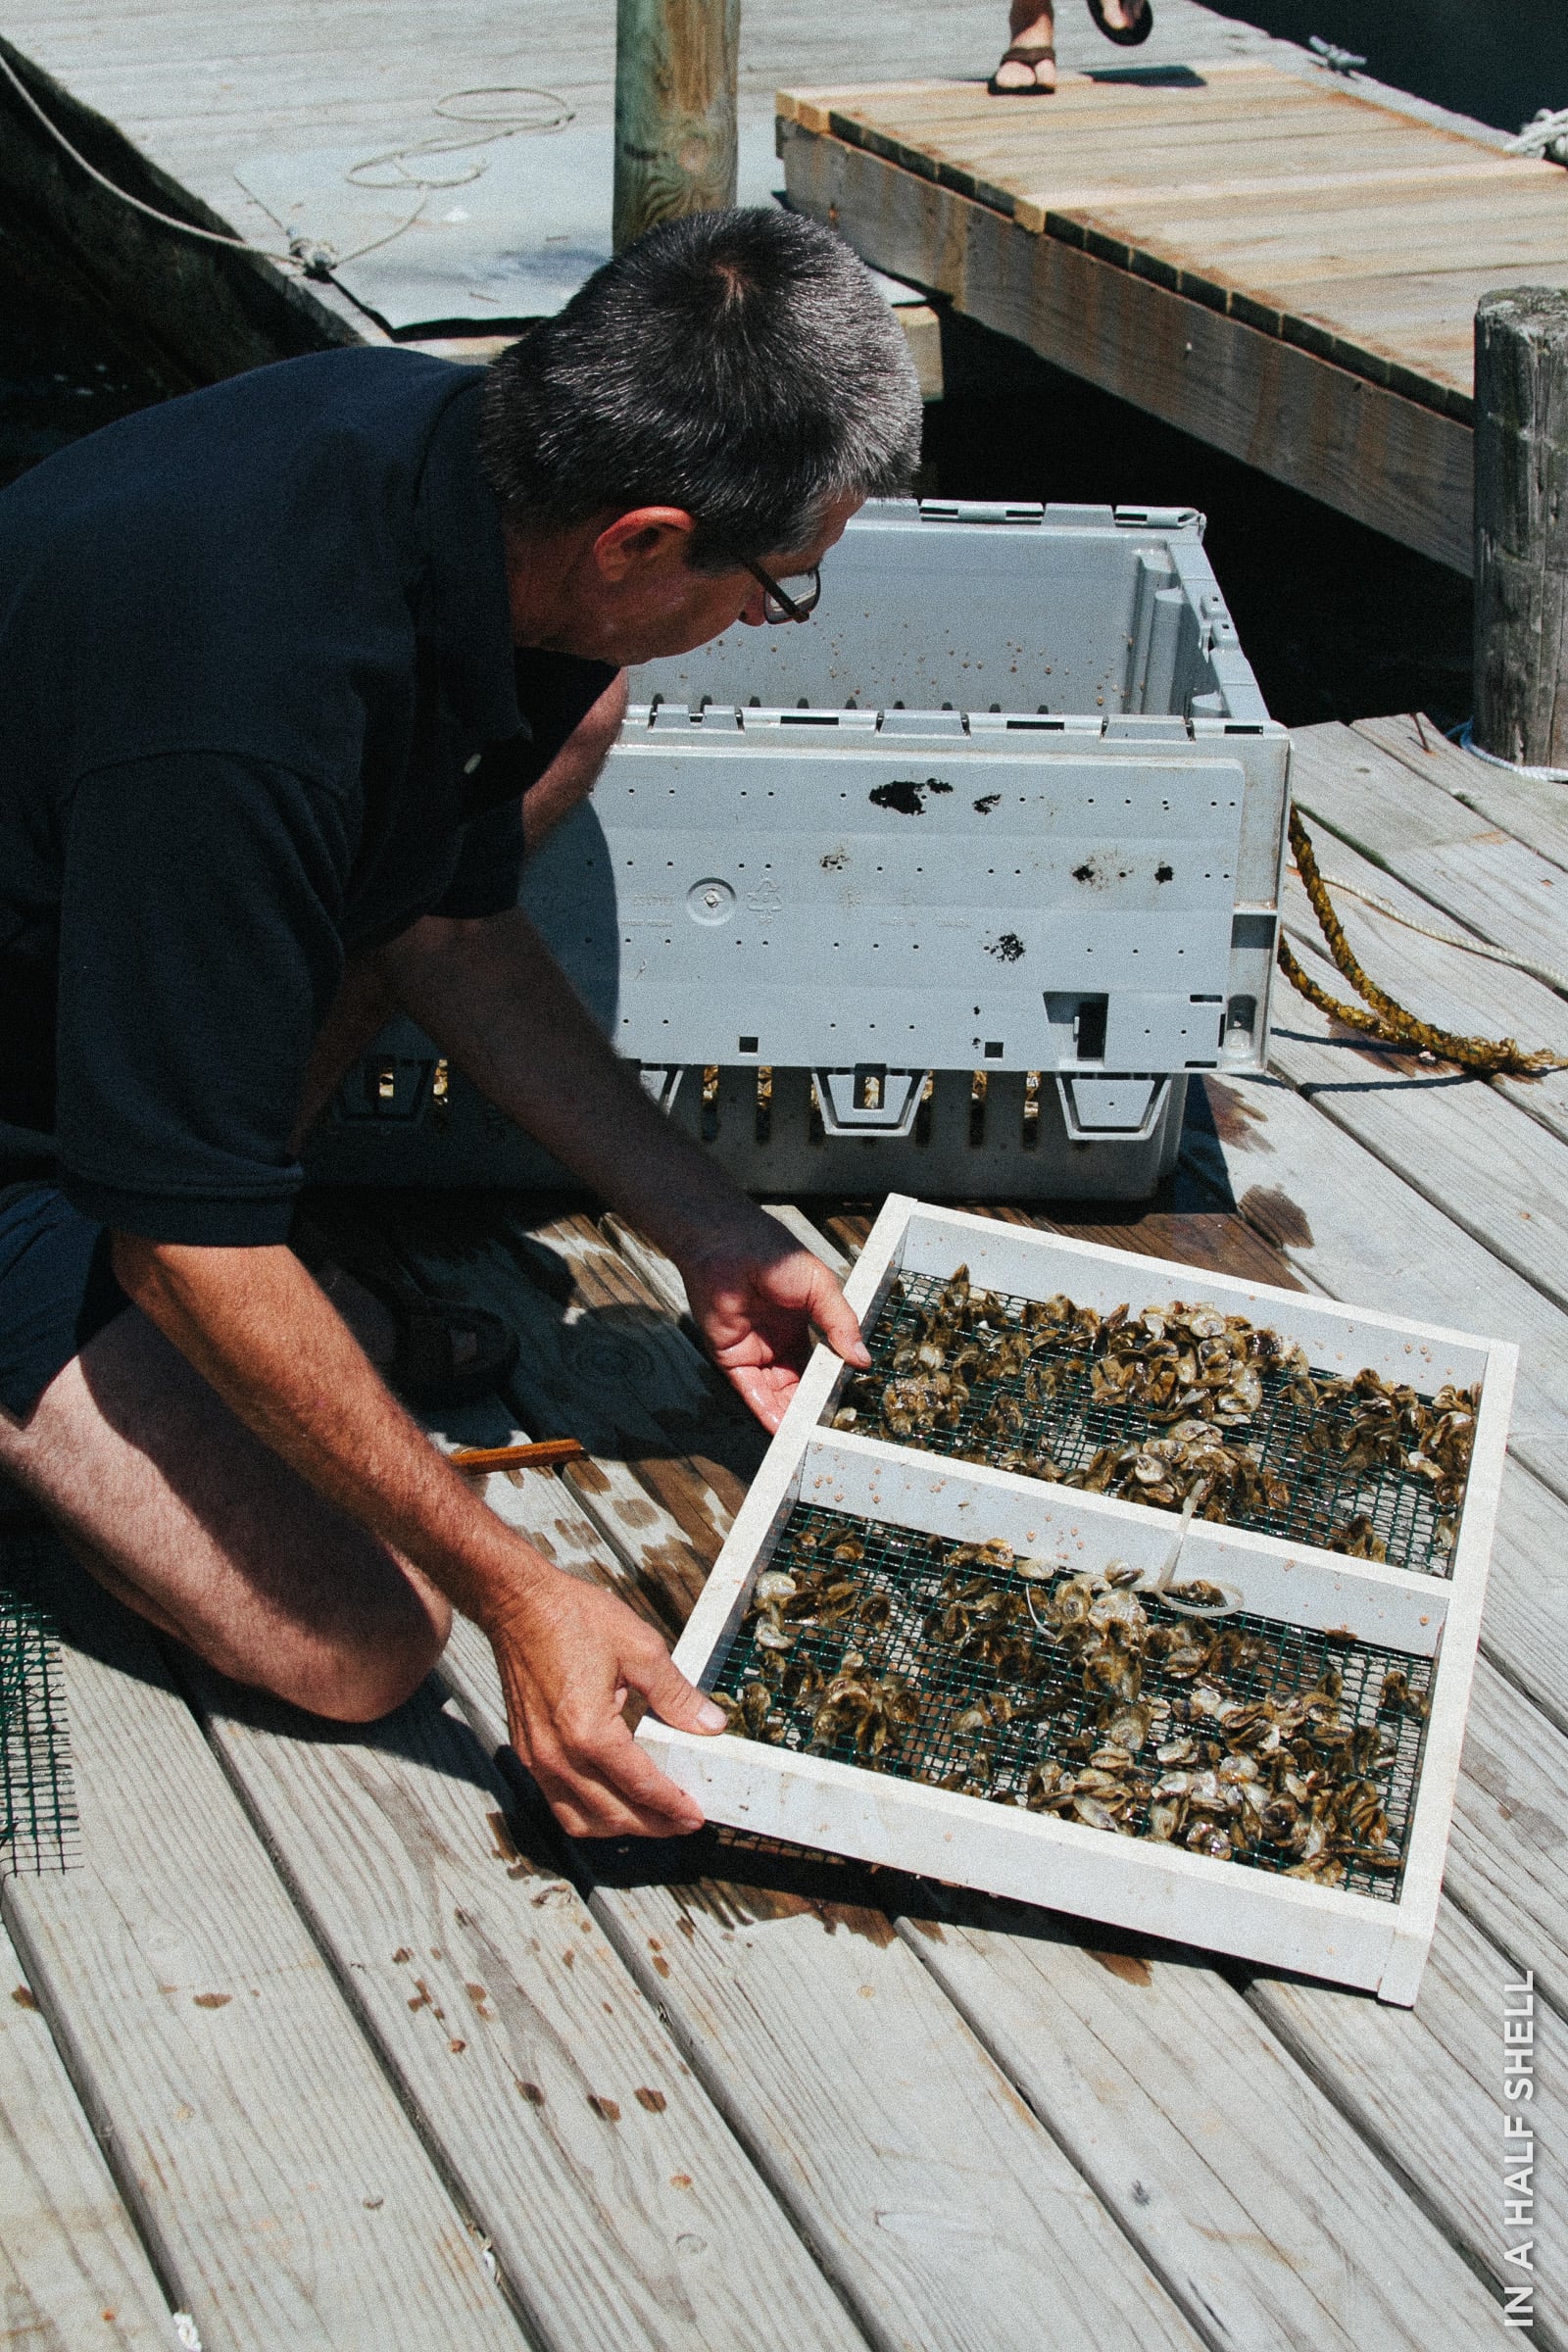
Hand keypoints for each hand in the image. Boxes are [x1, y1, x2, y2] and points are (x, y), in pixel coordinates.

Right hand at [485, 1566, 724, 1836]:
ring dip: (619, 1827)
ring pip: (580, 1819)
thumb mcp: (640, 1648)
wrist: (518, 1603)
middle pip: (612, 1814)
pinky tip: (611, 1800)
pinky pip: (557, 1801)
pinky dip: (588, 1812)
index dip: (673, 1806)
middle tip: (682, 1821)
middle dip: (652, 1825)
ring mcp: (537, 1757)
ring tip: (650, 1818)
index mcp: (589, 1731)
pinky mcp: (527, 1751)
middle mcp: (558, 1754)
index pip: (640, 1787)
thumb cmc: (573, 1618)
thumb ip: (676, 1695)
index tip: (696, 1816)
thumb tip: (710, 1724)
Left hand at [680, 1219, 870, 1431]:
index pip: (819, 1364)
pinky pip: (751, 1390)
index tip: (849, 1400)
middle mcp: (777, 1342)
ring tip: (810, 1434)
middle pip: (798, 1384)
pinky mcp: (731, 1358)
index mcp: (801, 1325)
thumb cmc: (773, 1254)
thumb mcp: (821, 1287)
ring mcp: (754, 1352)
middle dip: (812, 1406)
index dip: (832, 1382)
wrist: (729, 1245)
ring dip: (791, 1414)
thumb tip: (862, 1358)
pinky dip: (766, 1410)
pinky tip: (782, 1427)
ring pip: (776, 1393)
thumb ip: (841, 1322)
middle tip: (830, 1426)